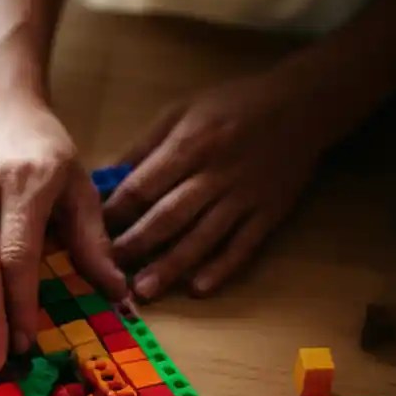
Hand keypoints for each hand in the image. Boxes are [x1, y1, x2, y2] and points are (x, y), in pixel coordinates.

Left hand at [107, 71, 326, 298]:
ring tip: (144, 291)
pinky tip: (198, 289)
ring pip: (203, 237)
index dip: (115, 213)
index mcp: (191, 144)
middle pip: (169, 216)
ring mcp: (245, 196)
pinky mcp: (270, 212)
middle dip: (136, 245)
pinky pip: (244, 245)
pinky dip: (222, 268)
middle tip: (108, 270)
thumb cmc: (232, 106)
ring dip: (171, 266)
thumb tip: (103, 179)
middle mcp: (217, 173)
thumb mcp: (181, 111)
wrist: (304, 105)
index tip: (92, 233)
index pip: (144, 186)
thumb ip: (143, 148)